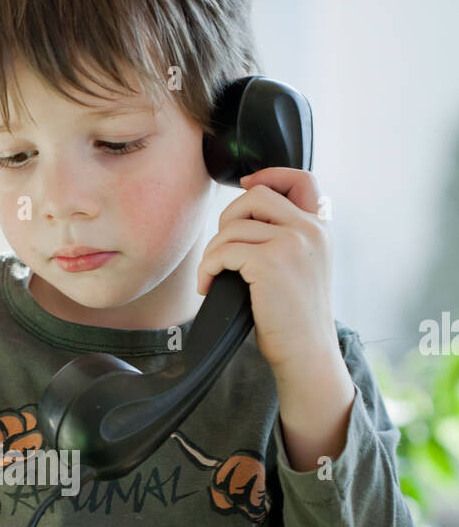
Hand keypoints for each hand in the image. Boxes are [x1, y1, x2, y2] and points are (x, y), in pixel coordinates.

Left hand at [196, 167, 337, 374]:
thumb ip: (286, 240)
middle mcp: (310, 229)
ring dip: (212, 251)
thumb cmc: (296, 319)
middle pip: (256, 195)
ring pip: (233, 226)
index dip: (270, 174)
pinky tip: (208, 286)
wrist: (307, 352)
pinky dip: (207, 268)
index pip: (302, 179)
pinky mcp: (269, 262)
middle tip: (221, 250)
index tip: (245, 184)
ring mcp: (291, 242)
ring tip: (212, 275)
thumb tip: (241, 222)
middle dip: (227, 218)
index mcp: (320, 229)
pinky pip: (223, 251)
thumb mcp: (303, 269)